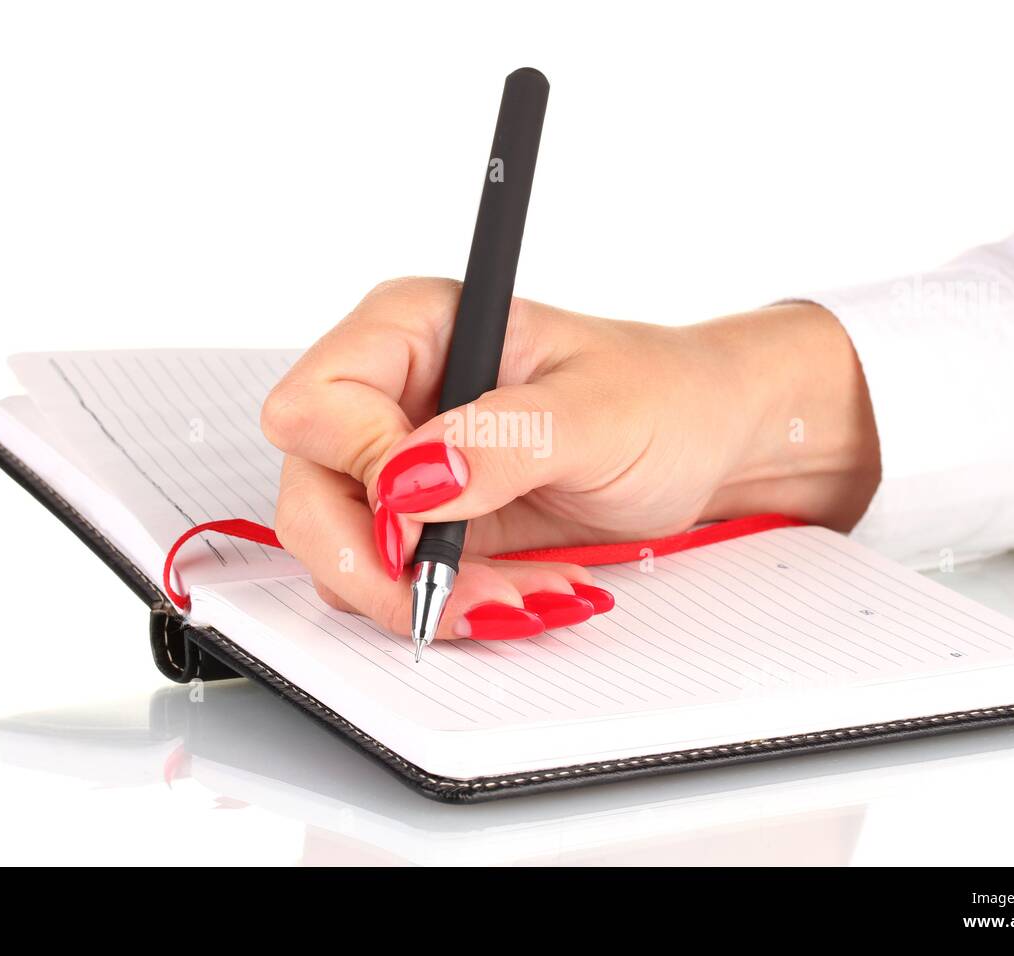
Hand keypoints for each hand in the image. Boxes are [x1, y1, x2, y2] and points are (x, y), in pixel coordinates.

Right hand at [261, 278, 878, 638]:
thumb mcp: (597, 414)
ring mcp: (404, 462)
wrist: (703, 441)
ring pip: (344, 551)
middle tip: (461, 596)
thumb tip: (408, 482)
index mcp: (414, 329)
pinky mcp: (427, 521)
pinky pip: (393, 580)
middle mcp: (394, 394)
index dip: (360, 468)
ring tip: (518, 593)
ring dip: (423, 595)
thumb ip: (500, 442)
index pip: (314, 405)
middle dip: (381, 564)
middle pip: (309, 493)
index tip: (427, 509)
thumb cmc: (663, 396)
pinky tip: (513, 591)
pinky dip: (446, 605)